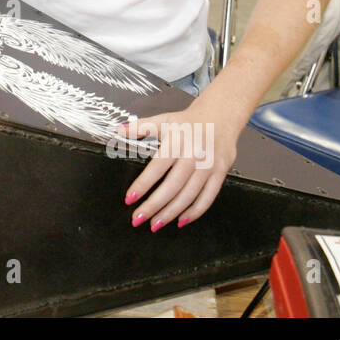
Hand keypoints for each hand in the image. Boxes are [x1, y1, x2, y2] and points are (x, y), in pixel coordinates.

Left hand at [113, 95, 245, 229]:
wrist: (221, 115)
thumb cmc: (189, 121)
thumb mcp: (164, 120)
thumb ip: (140, 127)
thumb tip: (119, 130)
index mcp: (177, 142)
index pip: (157, 168)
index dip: (142, 185)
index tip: (129, 199)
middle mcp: (194, 155)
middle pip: (172, 186)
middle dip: (154, 206)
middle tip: (138, 218)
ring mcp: (209, 166)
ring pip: (189, 196)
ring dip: (171, 213)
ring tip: (155, 224)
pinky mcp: (220, 173)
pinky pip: (207, 197)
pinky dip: (194, 212)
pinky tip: (180, 220)